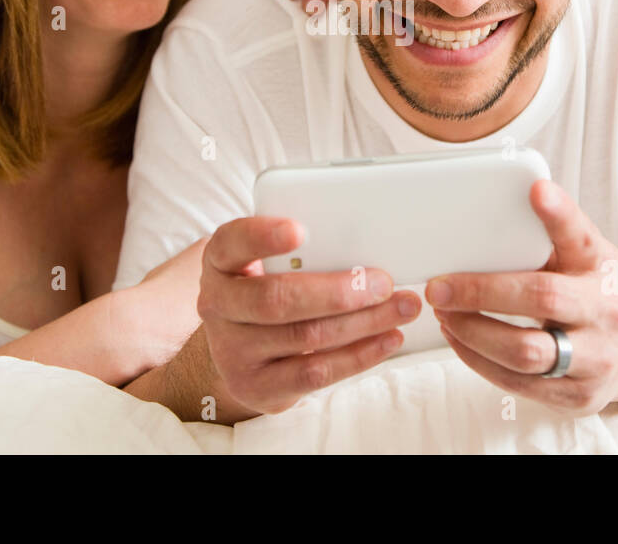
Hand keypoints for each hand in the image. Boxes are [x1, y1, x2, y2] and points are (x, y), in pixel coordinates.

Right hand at [197, 215, 421, 415]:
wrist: (240, 349)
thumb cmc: (268, 289)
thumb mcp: (268, 262)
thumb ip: (301, 250)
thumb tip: (365, 242)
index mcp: (220, 262)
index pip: (232, 242)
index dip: (263, 237)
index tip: (300, 230)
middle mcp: (217, 305)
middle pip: (276, 299)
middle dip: (338, 291)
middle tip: (383, 282)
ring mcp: (233, 352)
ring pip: (305, 337)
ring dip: (363, 323)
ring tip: (400, 309)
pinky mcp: (257, 387)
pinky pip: (315, 373)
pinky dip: (359, 355)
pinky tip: (387, 339)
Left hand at [427, 180, 617, 414]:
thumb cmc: (596, 292)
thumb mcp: (587, 255)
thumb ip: (552, 233)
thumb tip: (506, 199)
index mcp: (604, 268)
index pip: (582, 236)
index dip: (559, 212)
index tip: (536, 189)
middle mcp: (606, 314)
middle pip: (543, 298)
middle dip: (481, 292)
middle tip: (439, 284)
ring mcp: (594, 360)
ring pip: (524, 352)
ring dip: (471, 331)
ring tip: (444, 312)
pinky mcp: (575, 397)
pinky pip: (516, 383)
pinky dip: (477, 359)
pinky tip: (458, 337)